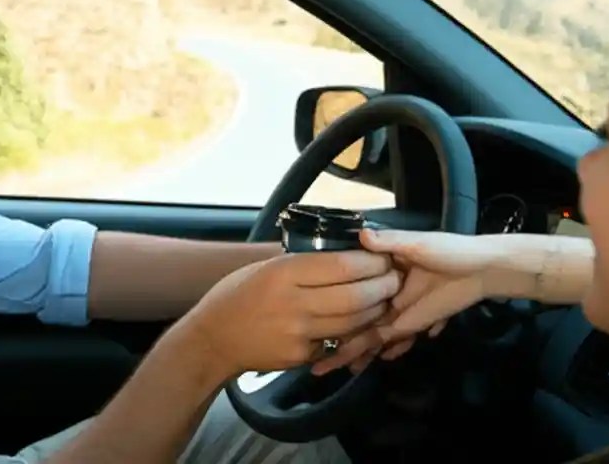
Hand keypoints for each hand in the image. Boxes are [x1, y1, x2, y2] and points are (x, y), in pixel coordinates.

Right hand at [174, 251, 400, 380]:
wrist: (214, 338)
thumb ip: (301, 264)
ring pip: (354, 322)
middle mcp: (294, 303)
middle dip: (383, 286)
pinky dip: (353, 331)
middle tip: (394, 278)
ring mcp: (299, 333)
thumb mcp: (265, 268)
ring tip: (385, 298)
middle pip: (355, 296)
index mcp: (284, 273)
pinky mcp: (302, 356)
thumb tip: (343, 252)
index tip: (384, 256)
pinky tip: (360, 321)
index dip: (370, 261)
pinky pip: (337, 341)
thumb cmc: (237, 293)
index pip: (342, 266)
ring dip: (375, 310)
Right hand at [312, 228, 501, 373]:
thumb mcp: (417, 243)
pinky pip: (395, 340)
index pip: (350, 289)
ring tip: (338, 369)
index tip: (309, 313)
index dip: (331, 302)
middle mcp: (385, 293)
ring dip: (357, 351)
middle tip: (318, 363)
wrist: (482, 268)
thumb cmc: (449, 250)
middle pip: (356, 319)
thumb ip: (389, 242)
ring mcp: (400, 310)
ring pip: (372, 334)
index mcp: (381, 271)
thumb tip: (360, 234)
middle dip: (339, 339)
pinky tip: (372, 363)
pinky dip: (386, 350)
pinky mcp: (416, 322)